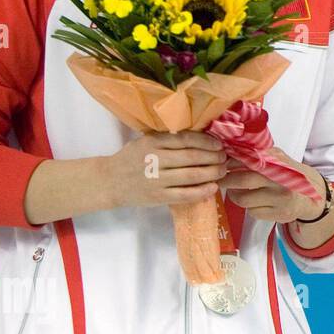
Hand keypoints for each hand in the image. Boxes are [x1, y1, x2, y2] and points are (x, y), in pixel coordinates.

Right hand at [101, 131, 227, 209]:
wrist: (109, 181)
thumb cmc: (132, 158)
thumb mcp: (146, 141)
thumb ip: (168, 139)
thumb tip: (203, 136)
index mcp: (152, 142)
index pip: (185, 139)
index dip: (206, 141)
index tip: (219, 144)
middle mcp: (154, 160)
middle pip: (191, 158)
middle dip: (213, 158)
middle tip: (225, 158)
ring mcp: (156, 180)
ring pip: (191, 176)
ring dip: (212, 173)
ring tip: (222, 171)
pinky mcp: (157, 197)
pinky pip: (184, 195)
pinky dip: (201, 192)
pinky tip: (213, 187)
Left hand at [218, 148, 323, 223]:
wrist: (311, 196)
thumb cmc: (289, 175)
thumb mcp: (280, 159)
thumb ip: (260, 154)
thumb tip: (232, 151)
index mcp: (278, 164)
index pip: (248, 160)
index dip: (231, 163)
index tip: (222, 163)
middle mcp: (280, 181)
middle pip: (244, 180)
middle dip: (226, 180)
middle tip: (220, 180)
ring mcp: (280, 199)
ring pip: (244, 200)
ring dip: (234, 196)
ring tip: (235, 191)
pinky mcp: (278, 215)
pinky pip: (252, 212)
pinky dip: (248, 207)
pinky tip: (253, 201)